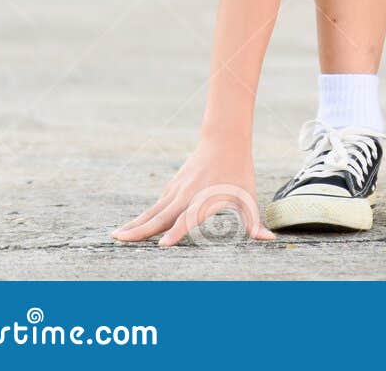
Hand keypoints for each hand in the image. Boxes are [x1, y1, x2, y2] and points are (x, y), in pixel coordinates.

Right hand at [111, 140, 273, 246]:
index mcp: (205, 200)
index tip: (163, 245)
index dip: (177, 233)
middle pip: (161, 216)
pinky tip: (131, 226)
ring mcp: (176, 191)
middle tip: (119, 240)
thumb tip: (269, 240)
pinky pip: (155, 206)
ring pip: (153, 211)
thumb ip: (254, 221)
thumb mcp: (248, 197)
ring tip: (116, 236)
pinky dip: (141, 216)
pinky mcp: (172, 188)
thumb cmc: (239, 172)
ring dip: (135, 224)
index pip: (188, 219)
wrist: (224, 140)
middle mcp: (187, 196)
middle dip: (141, 230)